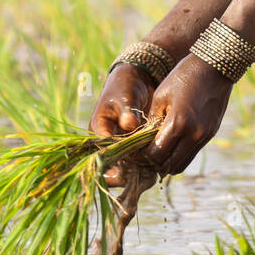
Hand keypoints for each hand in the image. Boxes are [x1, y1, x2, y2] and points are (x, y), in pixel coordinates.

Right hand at [90, 63, 156, 186]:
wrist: (133, 80)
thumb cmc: (125, 86)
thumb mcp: (125, 96)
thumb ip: (127, 112)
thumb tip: (130, 125)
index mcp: (98, 129)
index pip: (104, 153)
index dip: (120, 160)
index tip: (137, 162)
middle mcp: (105, 142)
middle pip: (110, 168)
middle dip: (127, 174)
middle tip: (146, 174)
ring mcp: (116, 147)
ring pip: (121, 170)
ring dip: (136, 174)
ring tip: (153, 174)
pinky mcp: (129, 148)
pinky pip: (133, 164)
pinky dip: (143, 167)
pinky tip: (156, 168)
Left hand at [145, 53, 232, 175]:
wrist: (214, 68)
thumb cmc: (183, 77)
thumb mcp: (161, 96)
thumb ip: (151, 122)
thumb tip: (142, 142)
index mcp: (178, 123)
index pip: (155, 155)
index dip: (141, 158)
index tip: (133, 153)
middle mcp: (193, 135)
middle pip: (168, 166)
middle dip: (153, 164)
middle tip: (143, 156)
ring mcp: (204, 137)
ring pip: (181, 165)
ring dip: (166, 163)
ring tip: (156, 153)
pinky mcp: (210, 135)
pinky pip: (191, 155)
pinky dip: (178, 156)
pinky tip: (170, 145)